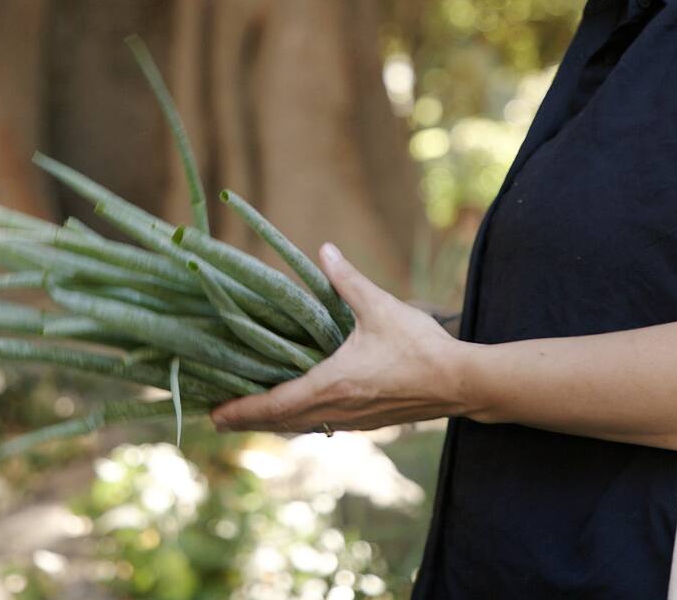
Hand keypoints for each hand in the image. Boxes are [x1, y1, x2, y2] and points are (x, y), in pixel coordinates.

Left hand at [208, 243, 472, 433]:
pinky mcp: (368, 422)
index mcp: (332, 384)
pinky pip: (322, 425)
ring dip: (274, 422)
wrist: (461, 382)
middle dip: (248, 420)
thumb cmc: (420, 346)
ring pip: (302, 426)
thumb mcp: (380, 307)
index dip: (242, 410)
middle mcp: (337, 409)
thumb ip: (347, 280)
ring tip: (250, 415)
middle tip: (218, 416)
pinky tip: (298, 411)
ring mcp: (353, 420)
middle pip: (281, 422)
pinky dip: (300, 421)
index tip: (215, 414)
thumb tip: (325, 250)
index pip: (275, 404)